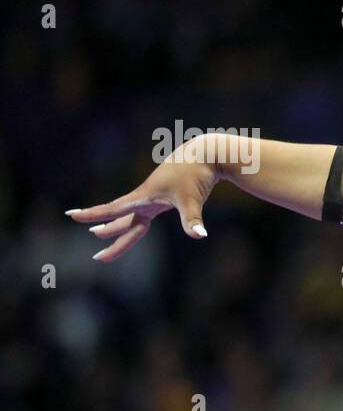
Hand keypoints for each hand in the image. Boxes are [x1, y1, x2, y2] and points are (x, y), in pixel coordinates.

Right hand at [65, 139, 219, 261]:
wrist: (204, 154)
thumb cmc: (196, 175)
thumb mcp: (193, 199)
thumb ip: (193, 219)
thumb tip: (199, 236)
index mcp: (144, 197)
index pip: (113, 209)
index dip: (93, 214)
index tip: (72, 215)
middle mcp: (145, 198)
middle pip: (121, 221)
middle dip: (107, 235)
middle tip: (96, 256)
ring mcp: (154, 197)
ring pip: (131, 217)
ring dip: (116, 227)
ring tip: (98, 234)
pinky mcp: (164, 196)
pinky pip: (144, 213)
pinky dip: (135, 221)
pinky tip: (135, 224)